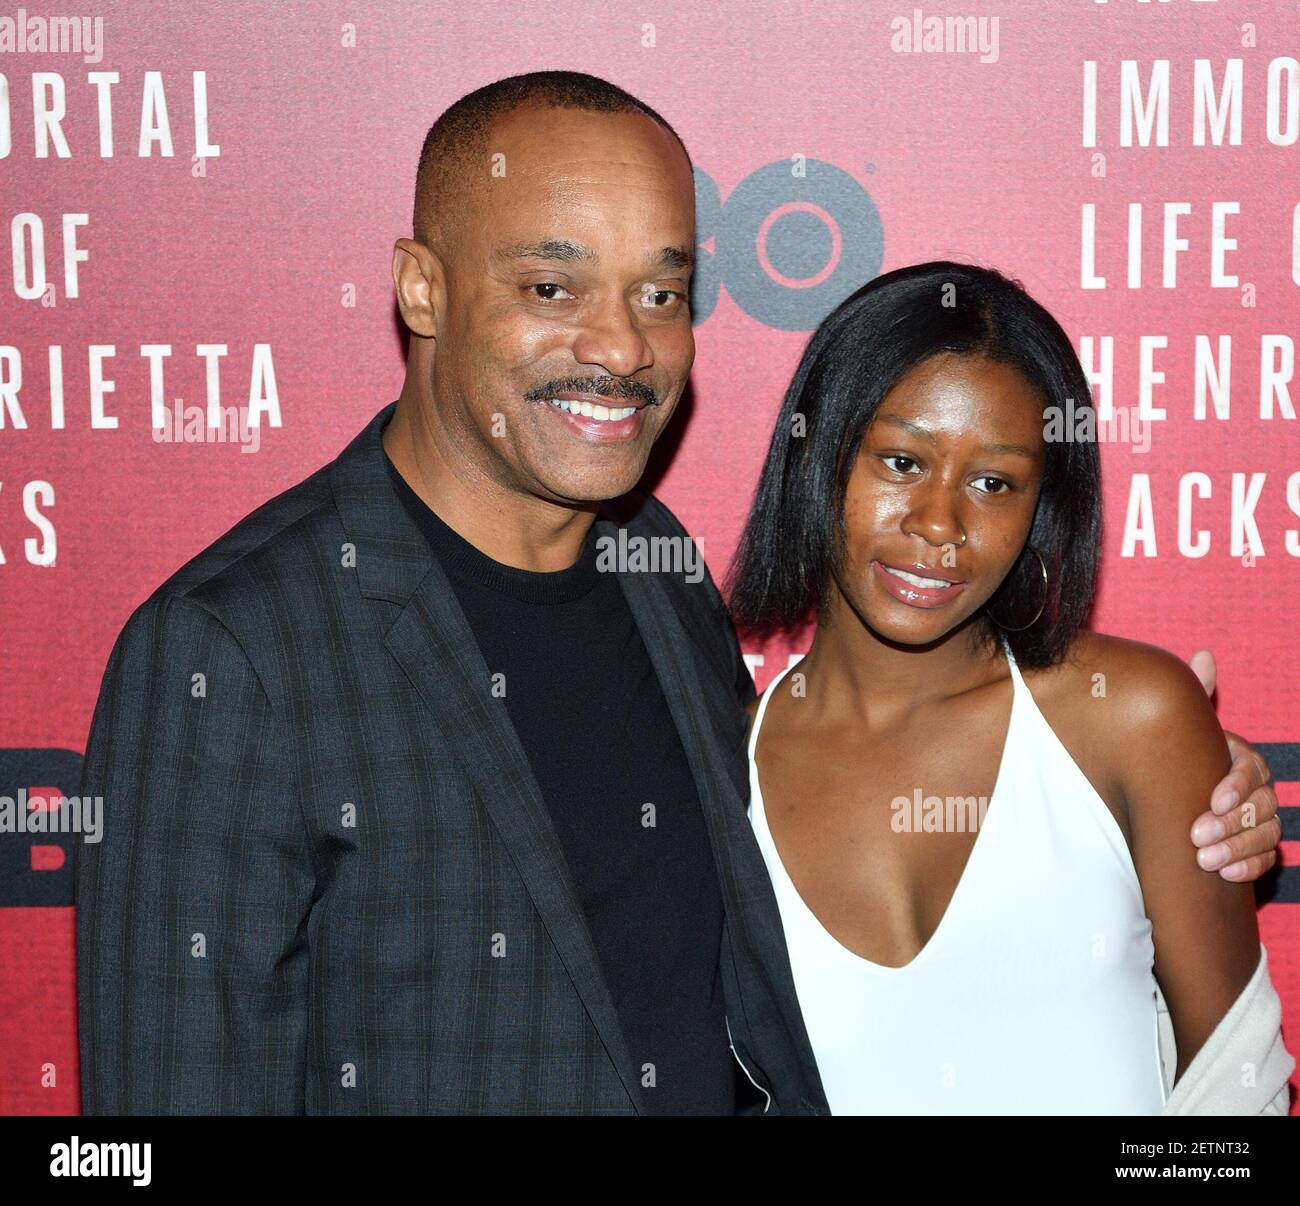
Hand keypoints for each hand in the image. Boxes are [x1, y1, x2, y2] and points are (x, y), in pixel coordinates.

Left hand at [1186, 649, 1280, 881]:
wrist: (1162, 797)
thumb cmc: (1173, 757)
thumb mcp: (1179, 729)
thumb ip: (1193, 696)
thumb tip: (1203, 655)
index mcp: (1240, 758)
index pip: (1252, 771)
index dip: (1237, 786)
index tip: (1213, 801)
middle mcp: (1256, 788)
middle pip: (1263, 807)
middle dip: (1232, 824)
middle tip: (1197, 838)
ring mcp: (1258, 818)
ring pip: (1267, 834)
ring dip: (1239, 849)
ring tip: (1206, 861)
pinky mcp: (1252, 845)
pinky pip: (1265, 858)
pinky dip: (1249, 867)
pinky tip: (1227, 875)